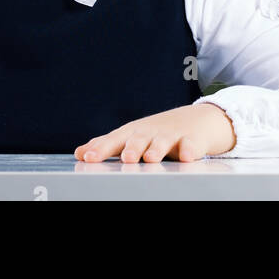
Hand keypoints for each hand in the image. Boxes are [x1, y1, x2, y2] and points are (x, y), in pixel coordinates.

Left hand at [74, 102, 236, 162]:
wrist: (198, 120)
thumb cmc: (159, 132)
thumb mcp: (133, 136)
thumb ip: (108, 145)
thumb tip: (80, 152)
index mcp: (133, 133)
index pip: (114, 140)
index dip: (101, 149)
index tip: (87, 158)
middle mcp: (151, 132)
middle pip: (139, 138)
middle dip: (132, 148)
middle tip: (126, 158)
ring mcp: (172, 134)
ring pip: (163, 141)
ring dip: (157, 148)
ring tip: (151, 158)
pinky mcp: (193, 139)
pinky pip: (192, 144)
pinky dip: (190, 149)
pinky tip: (187, 156)